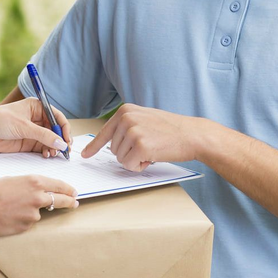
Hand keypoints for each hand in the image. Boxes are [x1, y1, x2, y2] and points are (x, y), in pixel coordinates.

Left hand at [0, 98, 72, 158]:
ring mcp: (31, 131)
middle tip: (64, 150)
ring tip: (53, 154)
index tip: (66, 139)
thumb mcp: (23, 126)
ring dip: (54, 147)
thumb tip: (61, 144)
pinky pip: (42, 147)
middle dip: (60, 139)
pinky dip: (46, 151)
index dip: (63, 128)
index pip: (57, 117)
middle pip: (55, 129)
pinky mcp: (27, 142)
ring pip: (50, 140)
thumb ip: (44, 135)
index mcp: (36, 107)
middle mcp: (36, 118)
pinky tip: (47, 155)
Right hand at [0, 175, 78, 236]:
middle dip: (69, 202)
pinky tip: (10, 215)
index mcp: (35, 182)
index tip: (73, 192)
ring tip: (13, 207)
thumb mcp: (13, 179)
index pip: (59, 186)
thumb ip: (29, 185)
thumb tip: (37, 190)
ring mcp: (34, 214)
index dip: (68, 189)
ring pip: (40, 212)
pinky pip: (29, 222)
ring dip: (33, 211)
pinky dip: (23, 219)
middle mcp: (38, 197)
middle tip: (74, 203)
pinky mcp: (27, 226)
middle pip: (61, 200)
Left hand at [81, 104, 205, 171]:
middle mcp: (126, 119)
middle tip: (148, 146)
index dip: (94, 146)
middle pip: (113, 149)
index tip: (85, 155)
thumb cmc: (171, 129)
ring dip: (135, 160)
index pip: (105, 132)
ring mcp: (132, 132)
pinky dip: (140, 166)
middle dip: (129, 153)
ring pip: (120, 159)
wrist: (192, 134)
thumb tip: (108, 144)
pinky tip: (153, 156)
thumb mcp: (145, 119)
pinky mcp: (140, 146)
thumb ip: (127, 126)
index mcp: (126, 111)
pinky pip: (129, 165)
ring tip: (152, 149)